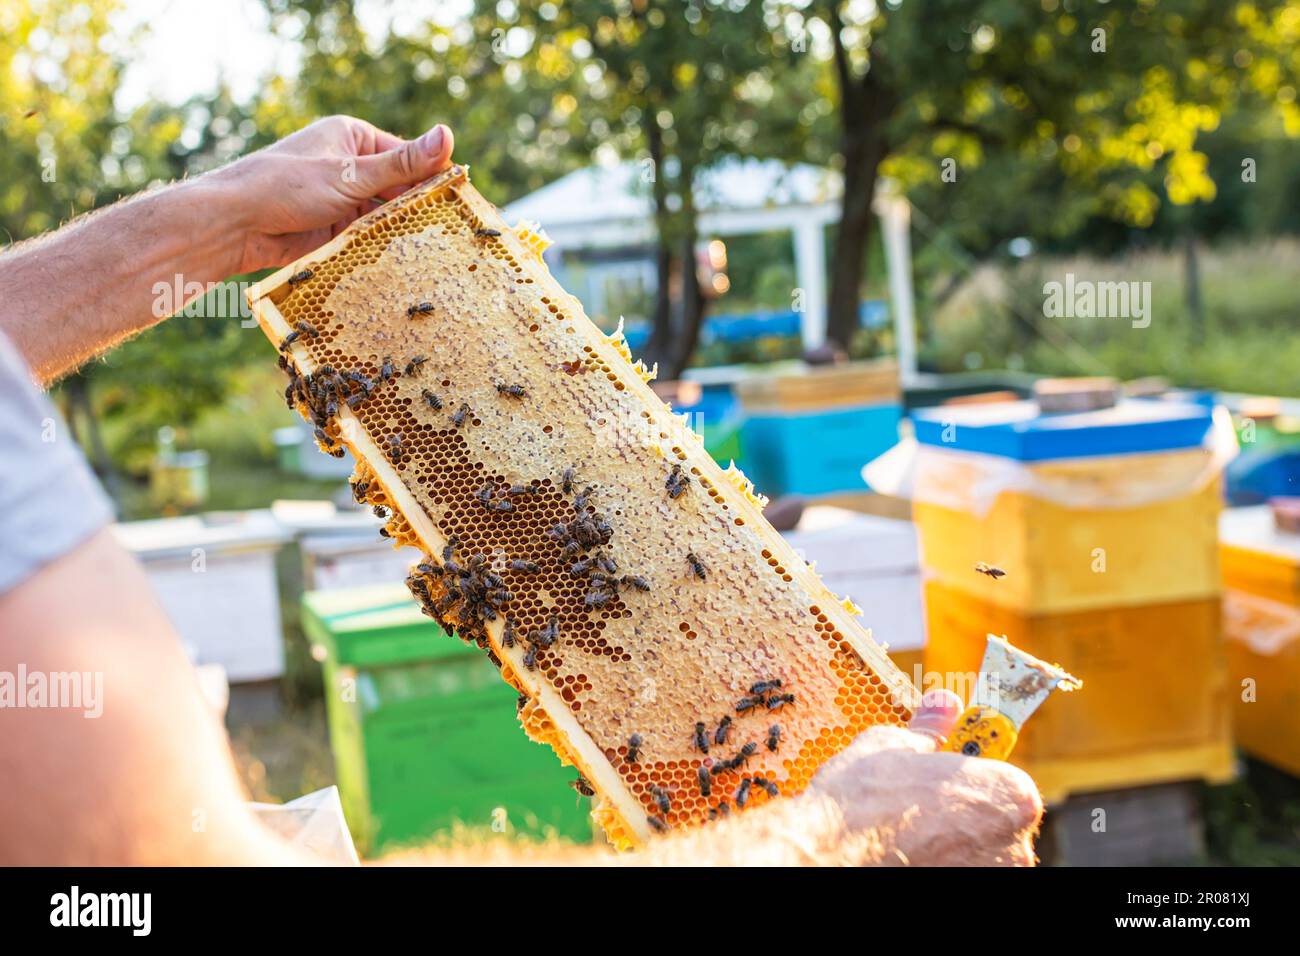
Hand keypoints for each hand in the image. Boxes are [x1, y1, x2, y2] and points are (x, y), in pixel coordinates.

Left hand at [212, 115, 454, 273]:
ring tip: (436, 252)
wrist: (234, 225)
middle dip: (419, 210)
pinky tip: (407, 263)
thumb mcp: (350, 174)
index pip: (407, 157)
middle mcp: (350, 166)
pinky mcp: (335, 229)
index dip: (434, 178)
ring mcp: (342, 199)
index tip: (462, 201)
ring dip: (402, 232)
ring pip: (385, 216)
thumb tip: (448, 135)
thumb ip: (402, 163)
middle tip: (454, 233)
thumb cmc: (286, 185)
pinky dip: (383, 248)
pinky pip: (368, 238)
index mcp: (354, 138)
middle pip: (398, 189)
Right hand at [809, 689, 1042, 864]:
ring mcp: (991, 874)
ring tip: (905, 830)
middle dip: (960, 812)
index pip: (1000, 778)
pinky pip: (956, 869)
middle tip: (916, 805)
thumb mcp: (895, 745)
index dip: (963, 775)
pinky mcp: (968, 891)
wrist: (833, 853)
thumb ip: (932, 729)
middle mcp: (1014, 843)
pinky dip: (936, 862)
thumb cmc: (866, 799)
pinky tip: (907, 853)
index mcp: (1010, 794)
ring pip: (972, 850)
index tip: (938, 776)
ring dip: (948, 841)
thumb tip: (943, 705)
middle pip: (991, 819)